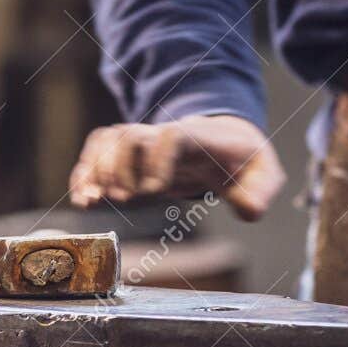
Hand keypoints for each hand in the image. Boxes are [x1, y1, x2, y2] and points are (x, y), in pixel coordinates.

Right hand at [68, 114, 283, 220]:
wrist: (227, 143)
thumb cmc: (243, 161)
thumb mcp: (264, 175)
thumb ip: (260, 192)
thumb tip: (249, 211)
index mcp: (200, 139)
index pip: (172, 136)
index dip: (157, 158)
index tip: (154, 189)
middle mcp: (166, 136)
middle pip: (131, 135)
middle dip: (120, 166)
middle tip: (126, 199)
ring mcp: (146, 143)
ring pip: (109, 141)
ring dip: (95, 170)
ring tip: (92, 201)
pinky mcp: (131, 156)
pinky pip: (99, 153)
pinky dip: (85, 173)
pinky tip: (83, 199)